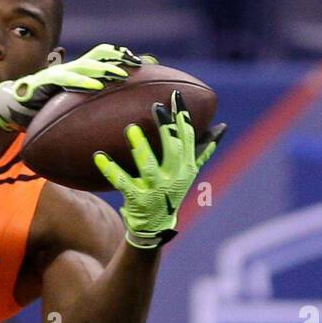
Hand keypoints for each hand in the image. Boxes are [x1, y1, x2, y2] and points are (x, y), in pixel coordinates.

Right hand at [0, 44, 142, 131]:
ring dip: (106, 68)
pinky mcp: (47, 80)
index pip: (104, 55)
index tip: (141, 64)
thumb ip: (86, 105)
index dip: (122, 56)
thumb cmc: (42, 110)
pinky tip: (96, 86)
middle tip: (136, 66)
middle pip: (100, 54)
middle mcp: (72, 68)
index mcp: (79, 71)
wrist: (14, 108)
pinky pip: (68, 78)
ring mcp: (60, 72)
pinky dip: (84, 81)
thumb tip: (112, 117)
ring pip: (87, 64)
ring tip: (121, 74)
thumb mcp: (68, 106)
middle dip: (119, 58)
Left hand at [93, 90, 226, 248]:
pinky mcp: (138, 200)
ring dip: (141, 147)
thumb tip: (222, 127)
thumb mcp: (188, 173)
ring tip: (130, 128)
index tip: (176, 95)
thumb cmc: (170, 192)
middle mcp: (174, 178)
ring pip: (149, 166)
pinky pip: (121, 183)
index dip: (183, 116)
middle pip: (173, 149)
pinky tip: (99, 156)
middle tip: (156, 106)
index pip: (189, 138)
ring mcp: (156, 190)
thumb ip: (203, 150)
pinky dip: (110, 170)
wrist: (155, 227)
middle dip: (166, 127)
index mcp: (187, 168)